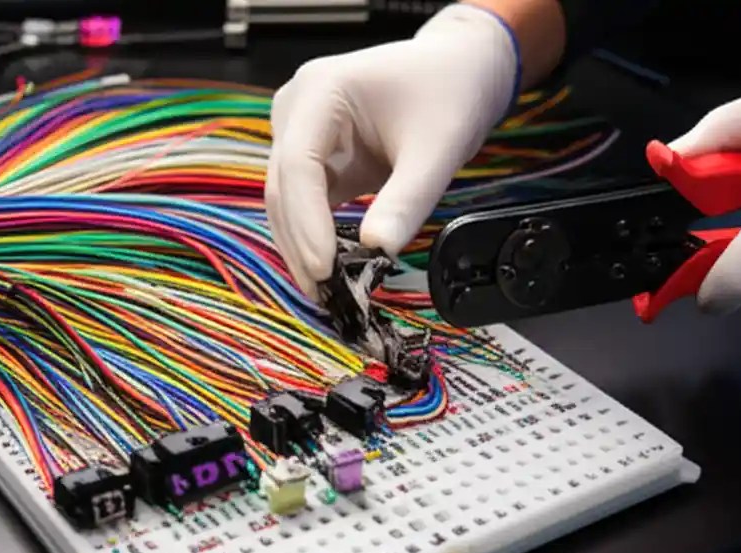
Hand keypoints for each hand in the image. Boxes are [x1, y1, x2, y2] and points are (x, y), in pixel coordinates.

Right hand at [264, 3, 520, 296]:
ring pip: (286, 202)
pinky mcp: (311, 155)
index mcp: (320, 91)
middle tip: (328, 296)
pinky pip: (303, 203)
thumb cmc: (450, 91)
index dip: (307, 223)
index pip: (298, 166)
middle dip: (303, 244)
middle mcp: (296, 108)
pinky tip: (333, 270)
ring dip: (304, 247)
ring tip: (329, 293)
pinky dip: (317, 236)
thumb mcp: (438, 148)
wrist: (458, 68)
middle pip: (282, 188)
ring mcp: (298, 131)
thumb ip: (407, 200)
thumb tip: (380, 253)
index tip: (326, 271)